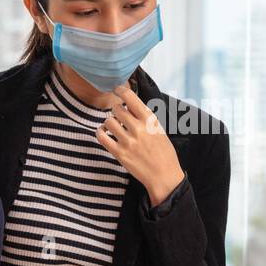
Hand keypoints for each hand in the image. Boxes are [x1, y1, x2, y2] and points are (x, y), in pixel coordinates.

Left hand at [96, 85, 184, 206]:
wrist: (164, 176)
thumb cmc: (164, 152)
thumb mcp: (159, 130)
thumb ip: (144, 117)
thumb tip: (128, 105)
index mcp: (150, 121)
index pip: (131, 98)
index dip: (121, 90)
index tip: (117, 89)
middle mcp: (138, 129)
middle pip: (117, 109)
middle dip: (116, 110)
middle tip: (119, 115)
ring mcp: (128, 142)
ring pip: (108, 121)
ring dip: (109, 122)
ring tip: (114, 126)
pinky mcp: (119, 153)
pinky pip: (102, 136)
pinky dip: (101, 132)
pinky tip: (105, 133)